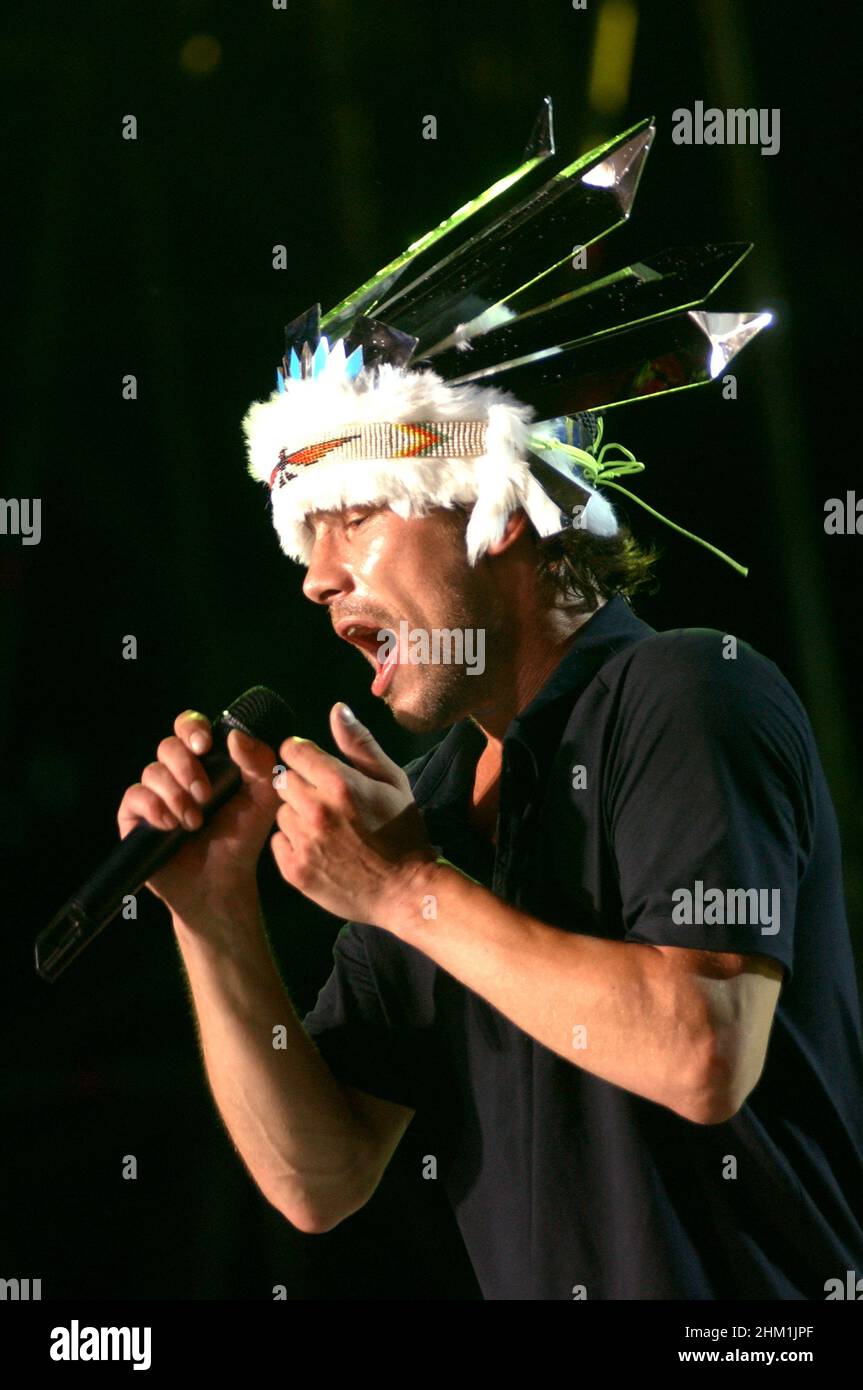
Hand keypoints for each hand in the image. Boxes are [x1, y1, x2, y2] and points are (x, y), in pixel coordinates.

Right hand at [117, 710, 282, 922]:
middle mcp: (176, 773)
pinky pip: (134, 796)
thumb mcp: (263, 798)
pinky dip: (154, 808)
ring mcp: (154, 794)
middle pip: (168, 745)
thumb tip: (235, 736)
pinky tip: (170, 825)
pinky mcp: (135, 817)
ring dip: (176, 795)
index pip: (189, 727)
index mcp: (205, 762)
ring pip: (152, 771)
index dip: (192, 728)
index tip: (205, 745)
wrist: (221, 881)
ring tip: (194, 822)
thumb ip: (259, 763)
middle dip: (187, 767)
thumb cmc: (241, 838)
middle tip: (206, 795)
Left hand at [269, 703, 435, 927]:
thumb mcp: (391, 780)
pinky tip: (319, 849)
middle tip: (325, 802)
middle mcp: (316, 810)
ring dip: (297, 815)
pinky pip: (278, 842)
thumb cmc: (402, 830)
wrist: (405, 890)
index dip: (303, 756)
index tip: (314, 768)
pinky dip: (293, 843)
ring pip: (281, 812)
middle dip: (300, 786)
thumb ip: (359, 744)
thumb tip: (336, 709)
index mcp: (339, 783)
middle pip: (282, 780)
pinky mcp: (294, 870)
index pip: (292, 750)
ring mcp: (303, 842)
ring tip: (325, 829)